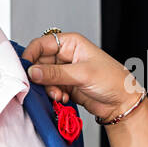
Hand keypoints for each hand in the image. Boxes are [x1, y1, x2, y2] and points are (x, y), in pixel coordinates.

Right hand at [22, 32, 139, 120]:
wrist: (122, 103)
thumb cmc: (112, 80)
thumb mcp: (83, 74)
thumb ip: (55, 73)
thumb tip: (33, 72)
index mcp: (71, 43)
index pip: (41, 44)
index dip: (31, 55)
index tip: (25, 68)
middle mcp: (66, 55)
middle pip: (40, 62)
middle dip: (40, 76)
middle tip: (42, 85)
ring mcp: (65, 71)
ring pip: (43, 77)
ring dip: (47, 87)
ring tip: (58, 94)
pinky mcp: (66, 85)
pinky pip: (50, 88)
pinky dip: (52, 94)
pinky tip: (62, 98)